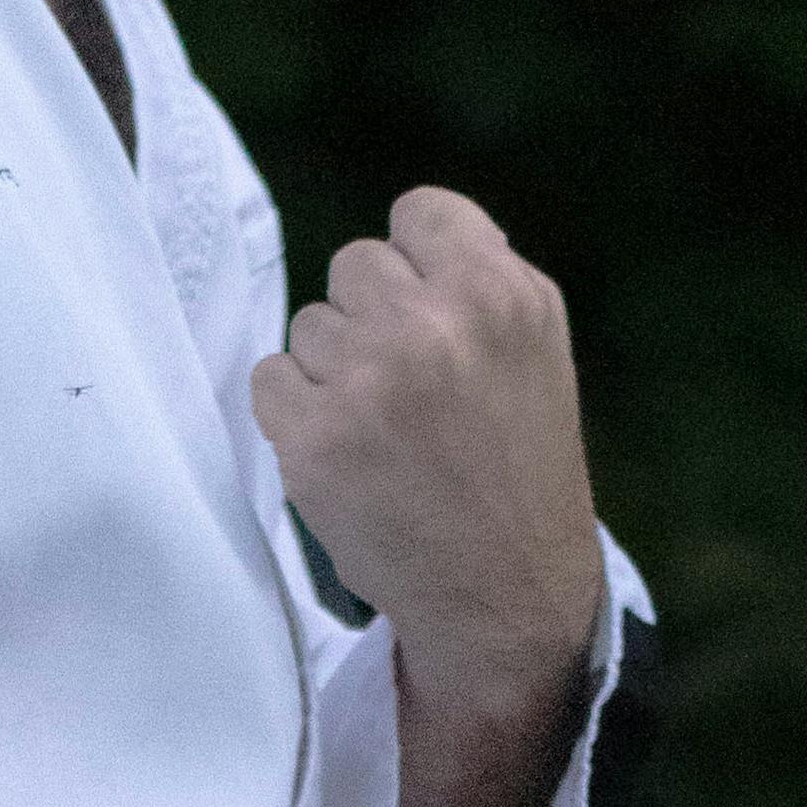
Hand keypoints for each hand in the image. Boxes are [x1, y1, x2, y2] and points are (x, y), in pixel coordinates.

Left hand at [252, 187, 602, 702]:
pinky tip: (345, 452)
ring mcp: (370, 383)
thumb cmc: (519, 470)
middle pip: (354, 264)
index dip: (415, 261)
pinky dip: (295, 415)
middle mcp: (436, 328)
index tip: (426, 311)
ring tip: (384, 429)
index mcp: (502, 295)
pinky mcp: (314, 440)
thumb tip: (409, 240)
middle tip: (407, 386)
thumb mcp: (536, 353)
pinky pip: (270, 379)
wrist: (506, 594)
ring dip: (333, 369)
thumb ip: (480, 282)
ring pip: (309, 325)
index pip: (418, 212)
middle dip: (371, 317)